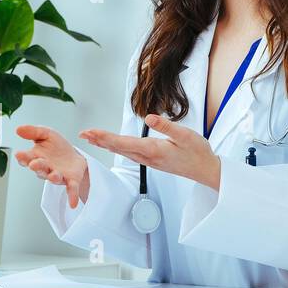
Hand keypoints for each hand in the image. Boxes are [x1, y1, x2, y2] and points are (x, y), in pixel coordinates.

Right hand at [15, 124, 90, 208]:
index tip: (19, 154)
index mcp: (37, 157)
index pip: (27, 158)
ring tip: (53, 174)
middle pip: (39, 169)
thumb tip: (18, 129)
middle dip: (37, 166)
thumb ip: (33, 132)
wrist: (74, 155)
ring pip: (53, 177)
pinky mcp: (71, 180)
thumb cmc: (57, 147)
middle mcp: (46, 168)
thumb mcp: (46, 134)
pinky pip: (71, 189)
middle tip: (34, 164)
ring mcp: (58, 175)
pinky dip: (71, 196)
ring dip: (53, 176)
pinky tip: (73, 204)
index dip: (23, 157)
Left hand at [79, 114, 221, 190]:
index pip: (124, 142)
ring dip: (105, 144)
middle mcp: (147, 157)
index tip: (92, 132)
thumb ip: (167, 126)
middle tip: (83, 134)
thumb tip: (149, 117)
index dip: (106, 137)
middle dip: (99, 140)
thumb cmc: (197, 152)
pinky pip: (128, 153)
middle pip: (118, 147)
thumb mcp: (186, 136)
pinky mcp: (151, 160)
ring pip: (122, 151)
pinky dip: (115, 148)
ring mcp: (148, 160)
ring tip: (90, 138)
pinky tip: (110, 145)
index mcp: (153, 150)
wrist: (204, 170)